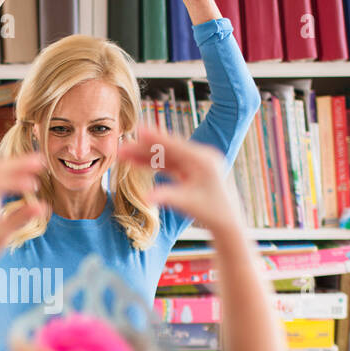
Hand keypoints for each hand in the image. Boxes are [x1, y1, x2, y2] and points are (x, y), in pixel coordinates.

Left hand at [0, 154, 49, 265]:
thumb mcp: (3, 234)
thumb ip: (20, 218)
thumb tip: (44, 207)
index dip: (14, 181)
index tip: (34, 184)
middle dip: (18, 166)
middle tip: (40, 161)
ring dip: (17, 165)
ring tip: (39, 161)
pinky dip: (12, 171)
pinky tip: (29, 167)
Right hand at [116, 125, 242, 234]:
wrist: (227, 222)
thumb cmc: (212, 213)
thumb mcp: (188, 204)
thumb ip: (166, 197)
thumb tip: (146, 198)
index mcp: (203, 160)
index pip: (174, 145)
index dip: (154, 137)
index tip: (138, 129)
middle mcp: (200, 158)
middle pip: (167, 149)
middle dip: (143, 148)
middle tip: (122, 147)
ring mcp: (196, 164)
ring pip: (166, 157)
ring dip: (145, 156)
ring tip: (124, 154)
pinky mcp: (192, 171)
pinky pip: (170, 164)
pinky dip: (154, 164)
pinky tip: (138, 162)